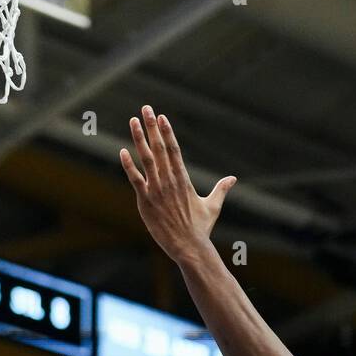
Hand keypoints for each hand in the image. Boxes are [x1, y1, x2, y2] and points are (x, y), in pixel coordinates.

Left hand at [119, 105, 236, 265]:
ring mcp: (157, 190)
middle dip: (152, 126)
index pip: (174, 149)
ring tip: (133, 121)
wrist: (189, 247)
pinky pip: (135, 180)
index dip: (167, 131)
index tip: (161, 116)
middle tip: (146, 108)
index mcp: (184, 179)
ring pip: (146, 159)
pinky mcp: (146, 202)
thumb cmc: (201, 228)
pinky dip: (129, 165)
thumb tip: (233, 179)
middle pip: (160, 148)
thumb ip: (221, 189)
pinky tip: (123, 151)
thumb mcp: (213, 206)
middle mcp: (170, 181)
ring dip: (139, 138)